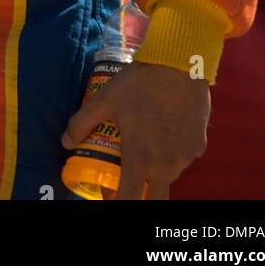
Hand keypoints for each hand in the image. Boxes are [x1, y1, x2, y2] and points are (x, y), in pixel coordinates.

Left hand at [61, 60, 209, 199]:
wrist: (180, 64)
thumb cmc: (139, 82)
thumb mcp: (105, 99)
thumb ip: (82, 122)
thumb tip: (65, 142)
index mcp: (140, 159)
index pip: (130, 200)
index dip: (117, 202)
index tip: (109, 197)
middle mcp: (166, 166)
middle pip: (155, 199)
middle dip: (141, 196)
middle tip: (129, 182)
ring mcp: (185, 158)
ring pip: (170, 178)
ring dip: (157, 173)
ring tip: (146, 149)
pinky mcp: (199, 146)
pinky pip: (183, 159)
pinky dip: (173, 155)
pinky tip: (165, 133)